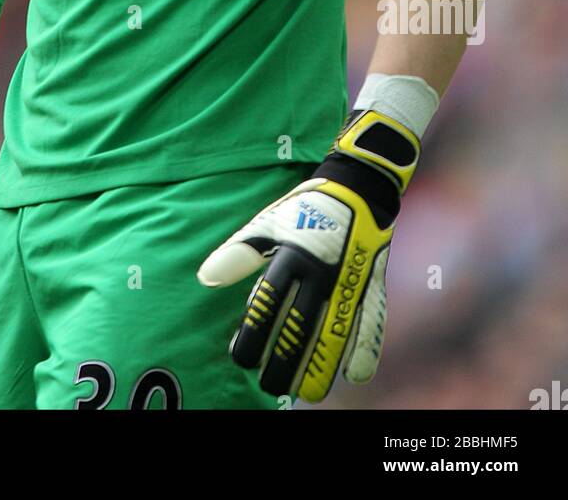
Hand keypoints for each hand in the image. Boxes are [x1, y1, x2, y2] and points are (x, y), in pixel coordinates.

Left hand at [196, 109, 419, 403]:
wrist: (358, 186)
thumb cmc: (305, 207)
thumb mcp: (270, 222)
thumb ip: (240, 252)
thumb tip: (206, 278)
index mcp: (293, 253)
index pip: (268, 303)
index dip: (253, 334)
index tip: (240, 357)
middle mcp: (322, 270)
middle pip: (300, 326)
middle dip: (283, 361)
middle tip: (269, 386)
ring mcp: (351, 279)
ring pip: (334, 332)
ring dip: (320, 365)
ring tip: (307, 393)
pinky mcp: (373, 284)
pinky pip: (371, 322)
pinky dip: (365, 349)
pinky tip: (354, 375)